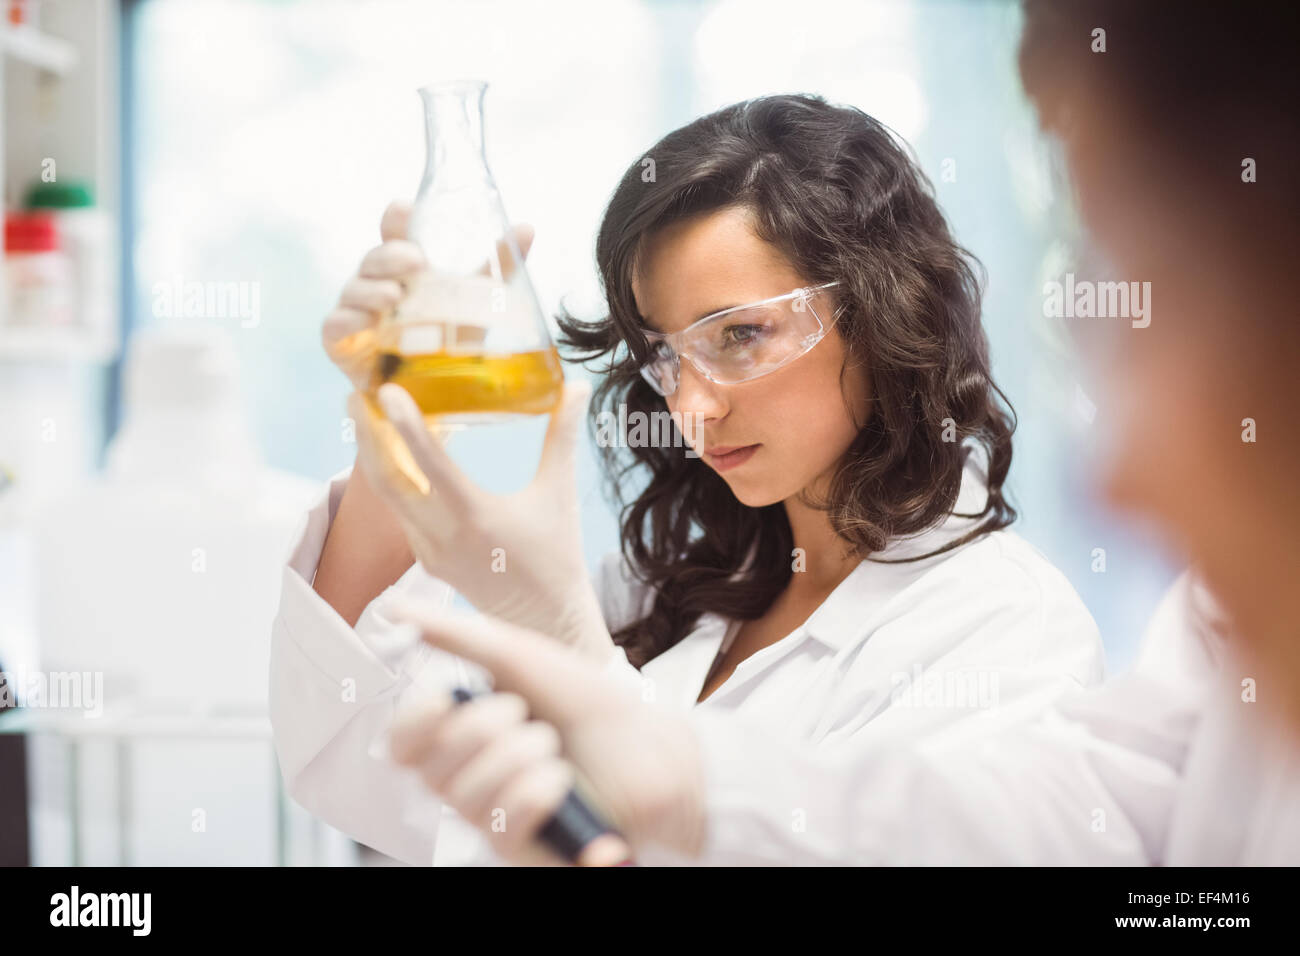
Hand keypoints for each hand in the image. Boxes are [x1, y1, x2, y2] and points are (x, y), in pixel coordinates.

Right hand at [321, 200, 534, 389]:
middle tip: (416, 262)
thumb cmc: (447, 338)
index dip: (396, 219)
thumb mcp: (475, 302)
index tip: (405, 209)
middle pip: (374, 259)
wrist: (430, 395)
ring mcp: (356, 312)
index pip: (394, 233)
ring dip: (371, 289)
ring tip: (395, 296)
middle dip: (390, 255)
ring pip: (353, 289)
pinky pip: (334, 326)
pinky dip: (346, 321)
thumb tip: (528, 228)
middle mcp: (376, 284)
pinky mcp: (342, 343)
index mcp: (404, 268)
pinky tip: (364, 322)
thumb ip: (499, 267)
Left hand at [348, 378, 614, 661]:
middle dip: (369, 435)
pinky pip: (401, 513)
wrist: (544, 620)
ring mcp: (429, 552)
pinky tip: (392, 453)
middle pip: (389, 480)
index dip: (406, 424)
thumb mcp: (559, 492)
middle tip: (355, 394)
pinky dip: (393, 479)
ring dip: (375, 456)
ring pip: (390, 497)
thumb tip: (579, 385)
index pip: (431, 464)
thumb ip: (563, 437)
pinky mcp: (426, 560)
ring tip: (367, 415)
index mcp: (477, 518)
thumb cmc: (557, 555)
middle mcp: (444, 537)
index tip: (386, 390)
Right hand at [387, 599, 707, 862]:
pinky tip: (560, 783)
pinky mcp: (521, 847)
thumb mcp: (521, 658)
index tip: (444, 698)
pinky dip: (534, 793)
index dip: (412, 722)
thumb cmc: (589, 706)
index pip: (402, 743)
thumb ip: (459, 637)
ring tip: (553, 748)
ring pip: (465, 795)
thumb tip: (398, 609)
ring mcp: (494, 816)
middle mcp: (470, 778)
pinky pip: (500, 825)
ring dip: (518, 758)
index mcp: (464, 734)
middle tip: (527, 715)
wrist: (652, 747)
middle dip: (483, 729)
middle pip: (431, 767)